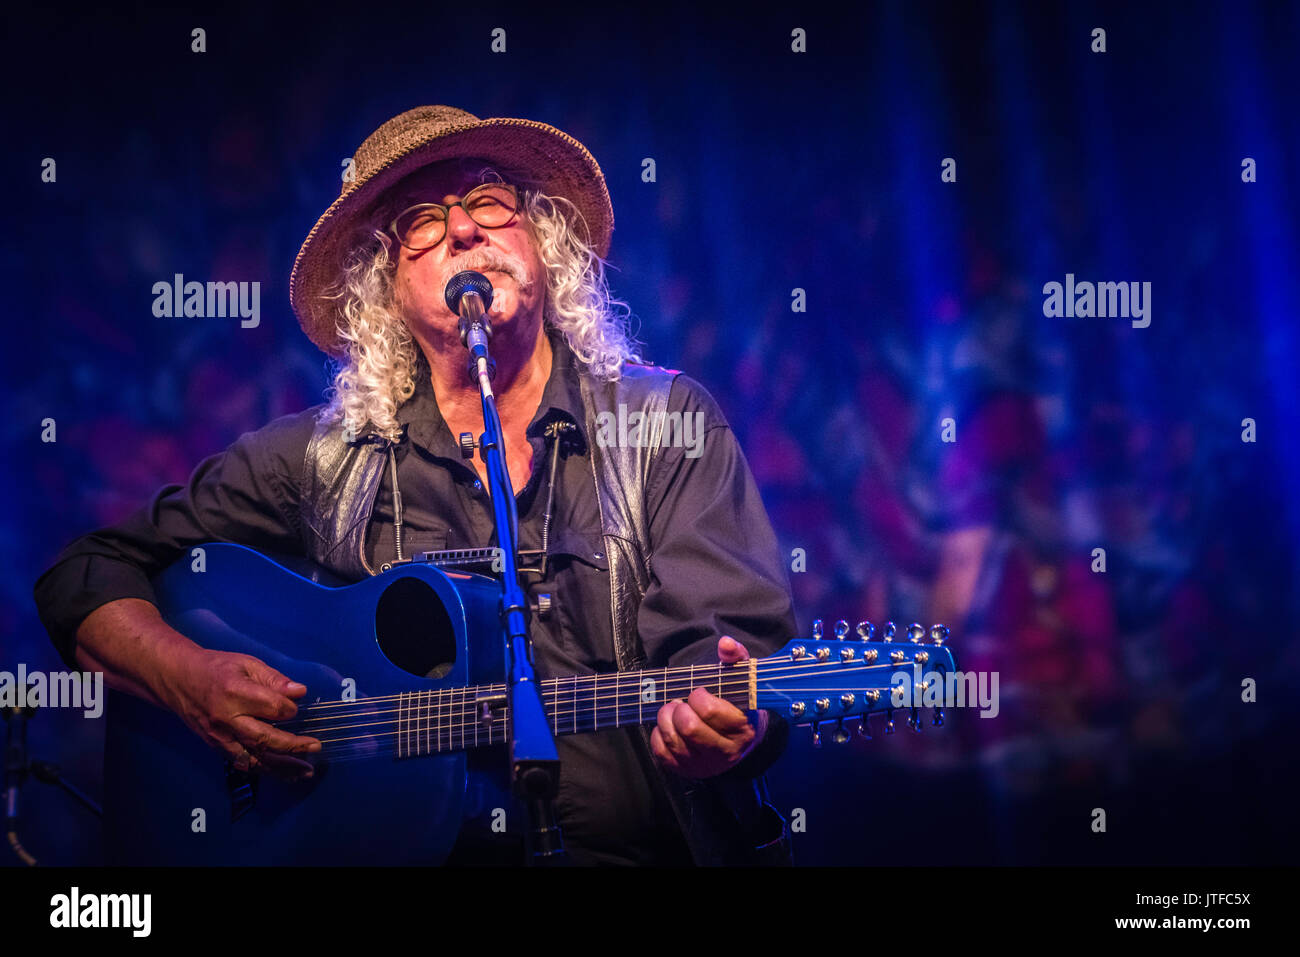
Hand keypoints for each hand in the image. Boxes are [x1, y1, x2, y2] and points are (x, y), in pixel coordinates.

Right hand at [158, 647, 320, 780]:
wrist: (177, 680)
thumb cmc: (215, 667)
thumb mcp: (246, 663)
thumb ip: (274, 680)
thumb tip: (300, 692)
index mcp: (235, 692)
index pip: (272, 708)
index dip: (289, 709)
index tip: (296, 707)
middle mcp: (226, 719)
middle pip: (264, 738)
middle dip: (293, 745)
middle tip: (316, 747)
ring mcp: (219, 736)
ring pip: (254, 757)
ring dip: (282, 766)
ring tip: (305, 771)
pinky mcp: (216, 746)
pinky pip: (243, 762)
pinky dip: (264, 769)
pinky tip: (283, 773)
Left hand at [650, 636, 768, 778]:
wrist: (740, 740)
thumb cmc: (737, 705)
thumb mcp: (741, 679)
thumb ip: (734, 658)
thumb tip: (725, 644)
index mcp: (742, 729)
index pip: (709, 711)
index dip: (698, 696)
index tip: (699, 692)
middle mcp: (725, 752)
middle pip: (689, 728)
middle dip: (679, 708)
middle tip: (682, 702)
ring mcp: (705, 765)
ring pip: (672, 740)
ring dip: (666, 718)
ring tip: (674, 711)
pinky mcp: (687, 771)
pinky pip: (661, 753)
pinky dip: (659, 735)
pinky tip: (668, 727)